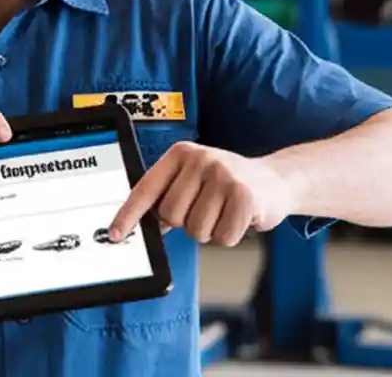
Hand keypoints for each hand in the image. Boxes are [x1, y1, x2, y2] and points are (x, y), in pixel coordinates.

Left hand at [108, 142, 292, 245]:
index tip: (115, 235)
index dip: (129, 215)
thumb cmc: (226, 184)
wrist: (275, 180)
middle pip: (171, 215)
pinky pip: (222, 237)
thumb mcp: (192, 180)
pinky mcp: (245, 196)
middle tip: (205, 210)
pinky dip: (229, 236)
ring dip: (210, 231)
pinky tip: (238, 218)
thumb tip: (141, 224)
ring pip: (197, 230)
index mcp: (179, 154)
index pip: (146, 189)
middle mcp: (200, 159)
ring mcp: (223, 175)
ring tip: (223, 212)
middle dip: (186, 223)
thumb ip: (167, 196)